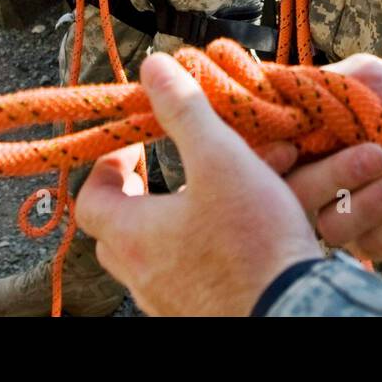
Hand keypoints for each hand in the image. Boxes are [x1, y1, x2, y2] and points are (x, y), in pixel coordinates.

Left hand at [75, 53, 323, 315]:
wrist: (292, 314)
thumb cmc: (252, 243)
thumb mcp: (220, 158)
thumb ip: (185, 109)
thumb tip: (154, 68)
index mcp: (132, 235)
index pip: (90, 199)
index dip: (107, 166)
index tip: (134, 145)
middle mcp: (142, 275)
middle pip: (117, 230)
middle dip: (138, 195)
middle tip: (161, 172)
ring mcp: (170, 302)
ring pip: (155, 254)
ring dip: (174, 221)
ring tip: (209, 195)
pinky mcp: (202, 313)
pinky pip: (187, 275)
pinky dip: (202, 247)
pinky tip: (238, 232)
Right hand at [280, 54, 381, 263]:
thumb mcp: (366, 77)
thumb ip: (324, 86)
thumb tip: (277, 92)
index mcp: (304, 142)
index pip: (266, 160)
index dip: (266, 160)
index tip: (286, 150)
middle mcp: (317, 182)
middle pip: (295, 196)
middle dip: (332, 177)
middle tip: (375, 154)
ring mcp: (347, 214)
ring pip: (333, 227)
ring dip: (371, 200)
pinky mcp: (381, 240)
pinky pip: (374, 240)